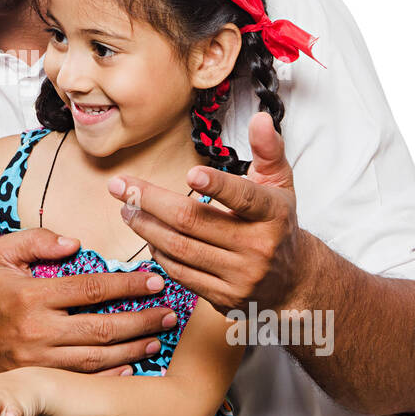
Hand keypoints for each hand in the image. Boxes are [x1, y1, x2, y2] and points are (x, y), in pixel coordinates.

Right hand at [0, 227, 177, 378]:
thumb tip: (74, 241)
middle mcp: (37, 331)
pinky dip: (110, 376)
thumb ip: (36, 240)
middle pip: (102, 328)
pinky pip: (81, 380)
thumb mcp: (0, 254)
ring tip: (157, 338)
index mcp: (31, 296)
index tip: (154, 279)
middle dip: (141, 320)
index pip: (90, 289)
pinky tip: (132, 367)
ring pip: (97, 359)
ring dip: (133, 350)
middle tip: (168, 313)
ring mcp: (38, 361)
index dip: (127, 284)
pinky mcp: (38, 379)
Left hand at [109, 111, 306, 312]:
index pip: (244, 197)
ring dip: (145, 227)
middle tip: (121, 186)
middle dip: (150, 201)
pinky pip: (180, 273)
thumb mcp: (280, 185)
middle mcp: (258, 246)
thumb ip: (268, 150)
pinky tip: (147, 236)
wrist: (293, 282)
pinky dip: (158, 253)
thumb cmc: (278, 224)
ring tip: (126, 208)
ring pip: (180, 248)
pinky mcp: (224, 297)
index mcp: (273, 214)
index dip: (217, 185)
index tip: (190, 172)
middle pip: (193, 221)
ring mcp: (240, 276)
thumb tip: (259, 118)